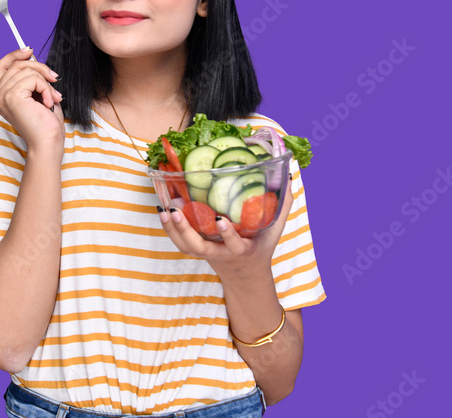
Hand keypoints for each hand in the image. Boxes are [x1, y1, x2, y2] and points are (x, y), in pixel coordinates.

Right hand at [0, 47, 63, 152]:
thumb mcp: (37, 94)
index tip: (29, 51)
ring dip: (46, 82)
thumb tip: (31, 56)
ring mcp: (2, 96)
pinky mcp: (12, 97)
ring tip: (54, 98)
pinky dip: (46, 88)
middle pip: (16, 65)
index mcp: (0, 96)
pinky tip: (49, 103)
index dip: (14, 54)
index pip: (0, 66)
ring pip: (26, 70)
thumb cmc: (45, 124)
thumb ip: (30, 77)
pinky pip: (33, 78)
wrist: (47, 143)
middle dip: (40, 67)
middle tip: (54, 79)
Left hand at [158, 181, 294, 277]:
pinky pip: (179, 242)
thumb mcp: (274, 229)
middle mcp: (221, 253)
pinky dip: (169, 228)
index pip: (235, 246)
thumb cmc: (260, 247)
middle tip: (175, 211)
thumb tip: (289, 176)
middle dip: (186, 231)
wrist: (244, 275)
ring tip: (164, 208)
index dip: (227, 235)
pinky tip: (162, 210)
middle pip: (199, 248)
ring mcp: (206, 253)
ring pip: (185, 247)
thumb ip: (282, 204)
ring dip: (172, 229)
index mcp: (242, 250)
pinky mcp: (196, 250)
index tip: (220, 220)